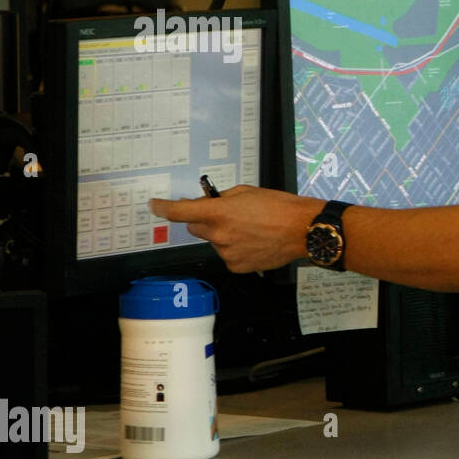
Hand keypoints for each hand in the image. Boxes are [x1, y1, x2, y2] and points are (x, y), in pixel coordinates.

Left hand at [149, 185, 319, 273]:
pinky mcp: (237, 266)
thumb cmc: (279, 207)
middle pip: (196, 228)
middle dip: (206, 221)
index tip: (154, 205)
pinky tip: (254, 242)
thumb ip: (222, 199)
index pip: (180, 212)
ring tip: (250, 230)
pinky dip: (235, 249)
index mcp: (219, 213)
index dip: (163, 208)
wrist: (303, 230)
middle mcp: (219, 235)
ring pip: (214, 242)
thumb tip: (208, 204)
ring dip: (224, 236)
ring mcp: (227, 253)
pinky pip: (227, 255)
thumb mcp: (247, 192)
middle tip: (229, 216)